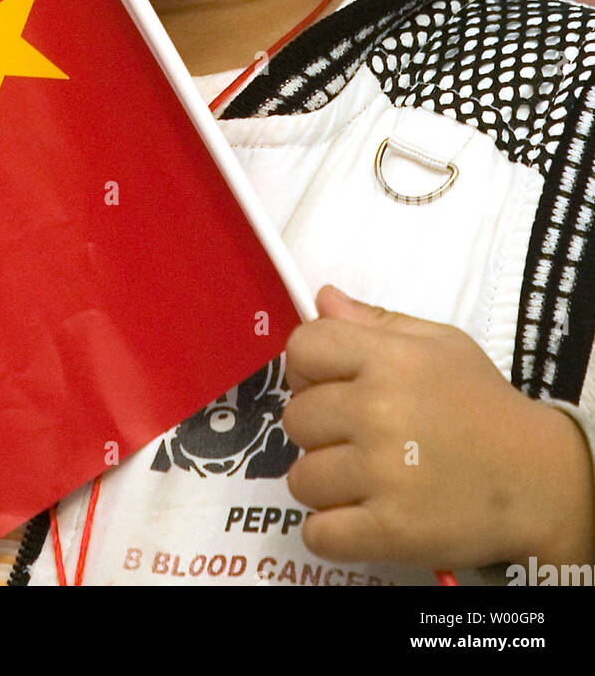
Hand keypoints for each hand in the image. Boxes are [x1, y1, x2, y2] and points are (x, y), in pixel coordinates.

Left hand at [280, 285, 571, 571]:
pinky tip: (357, 517)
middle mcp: (378, 411)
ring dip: (325, 483)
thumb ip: (376, 322)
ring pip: (302, 478)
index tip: (326, 384)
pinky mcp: (389, 531)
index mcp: (388, 360)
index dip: (306, 368)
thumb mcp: (440, 344)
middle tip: (355, 437)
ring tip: (363, 479)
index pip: (302, 349)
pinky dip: (330, 532)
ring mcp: (382, 474)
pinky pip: (319, 534)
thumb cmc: (485, 406)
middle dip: (319, 429)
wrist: (539, 479)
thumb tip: (322, 300)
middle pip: (296, 417)